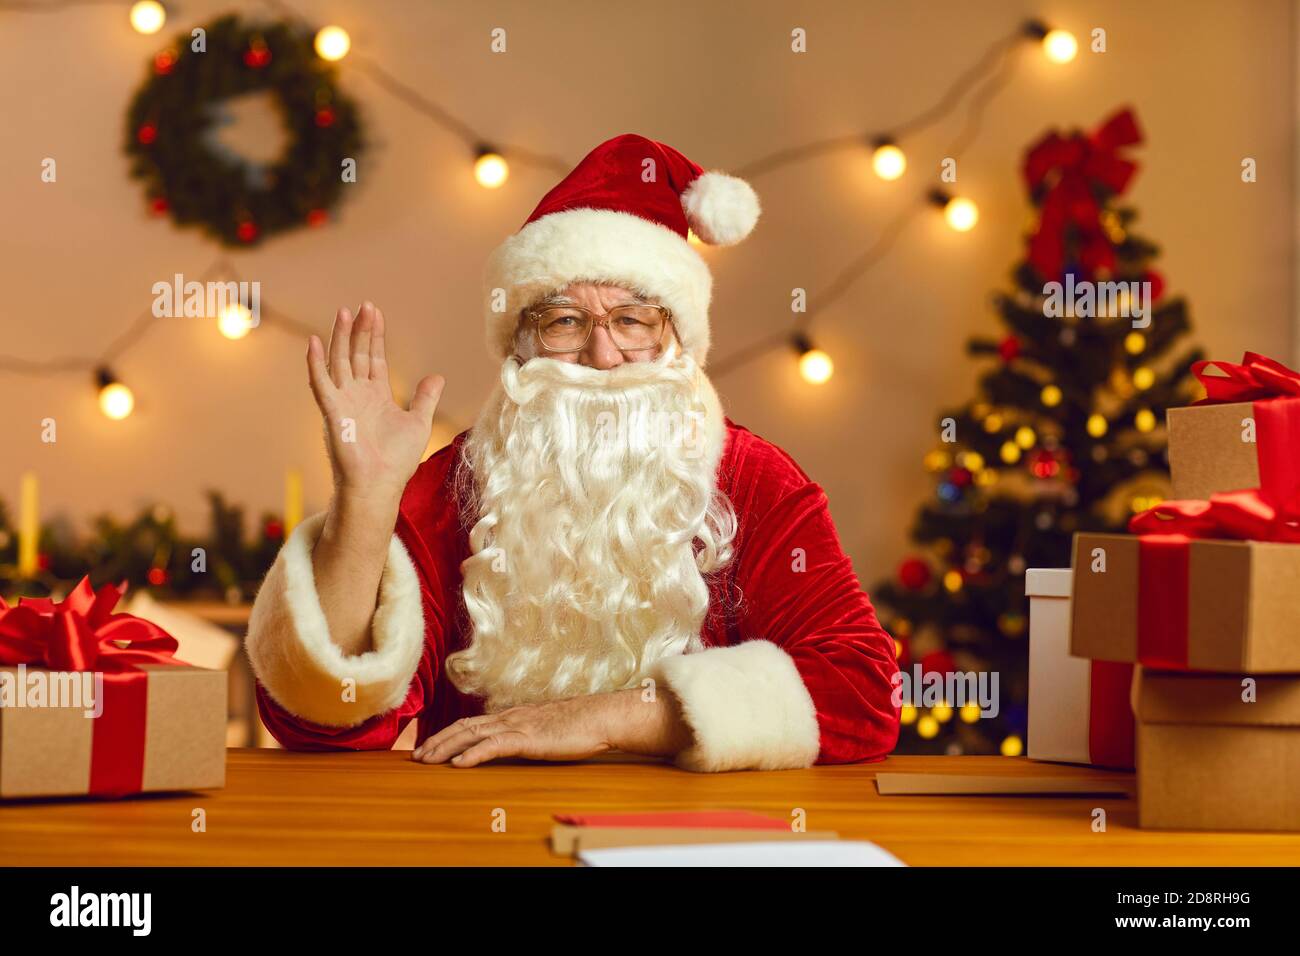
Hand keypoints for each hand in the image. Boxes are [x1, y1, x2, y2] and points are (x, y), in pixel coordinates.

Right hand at [307, 302, 444, 502]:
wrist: (380, 485)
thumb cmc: (396, 460)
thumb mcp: (418, 422)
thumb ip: (425, 398)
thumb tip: (436, 377)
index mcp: (376, 395)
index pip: (374, 358)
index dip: (374, 335)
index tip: (374, 312)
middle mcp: (357, 395)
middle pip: (357, 354)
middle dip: (360, 329)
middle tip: (364, 305)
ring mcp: (343, 401)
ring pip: (339, 361)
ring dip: (340, 337)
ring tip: (343, 313)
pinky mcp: (332, 412)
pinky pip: (321, 383)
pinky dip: (315, 363)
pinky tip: (314, 342)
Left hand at [411, 688, 693, 766]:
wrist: (602, 716)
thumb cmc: (582, 724)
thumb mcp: (549, 728)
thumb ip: (531, 732)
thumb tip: (519, 742)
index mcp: (515, 715)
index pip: (474, 723)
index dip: (449, 733)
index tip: (431, 746)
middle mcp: (511, 717)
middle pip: (465, 726)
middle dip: (438, 741)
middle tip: (417, 756)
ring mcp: (518, 725)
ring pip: (472, 734)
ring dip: (445, 747)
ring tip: (426, 760)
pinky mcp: (528, 738)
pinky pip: (494, 746)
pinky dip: (472, 754)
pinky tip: (458, 764)